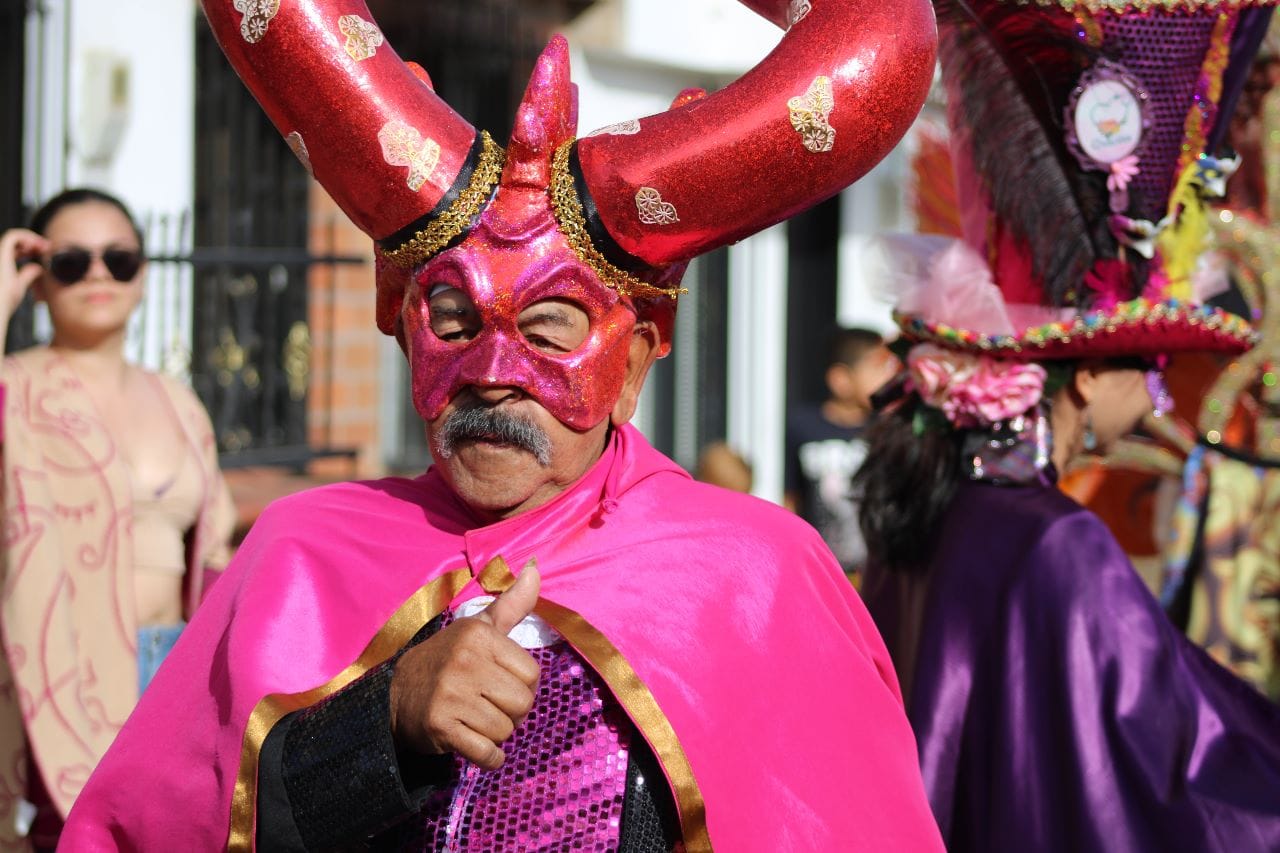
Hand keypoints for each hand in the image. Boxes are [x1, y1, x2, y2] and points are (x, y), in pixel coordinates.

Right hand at [0, 228, 47, 323]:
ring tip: (44, 246)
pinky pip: (13, 236)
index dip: (30, 248)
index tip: (44, 252)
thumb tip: (37, 268)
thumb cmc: (5, 301)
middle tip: (47, 247)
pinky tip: (37, 246)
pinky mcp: (1, 253)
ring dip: (31, 238)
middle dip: (33, 242)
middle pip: (14, 242)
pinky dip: (26, 237)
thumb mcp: (20, 285)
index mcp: (0, 263)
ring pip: (13, 236)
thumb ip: (27, 275)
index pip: (15, 250)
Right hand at [390, 564, 540, 770]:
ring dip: (497, 733)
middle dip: (512, 712)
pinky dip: (489, 757)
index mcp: (478, 635)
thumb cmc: (448, 659)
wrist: (393, 695)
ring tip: (476, 720)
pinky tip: (477, 746)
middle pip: (523, 704)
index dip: (522, 685)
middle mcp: (465, 662)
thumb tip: (535, 566)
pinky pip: (487, 753)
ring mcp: (451, 695)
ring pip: (505, 730)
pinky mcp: (440, 727)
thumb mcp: (478, 627)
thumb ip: (512, 603)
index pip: (532, 674)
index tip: (501, 683)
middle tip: (489, 706)